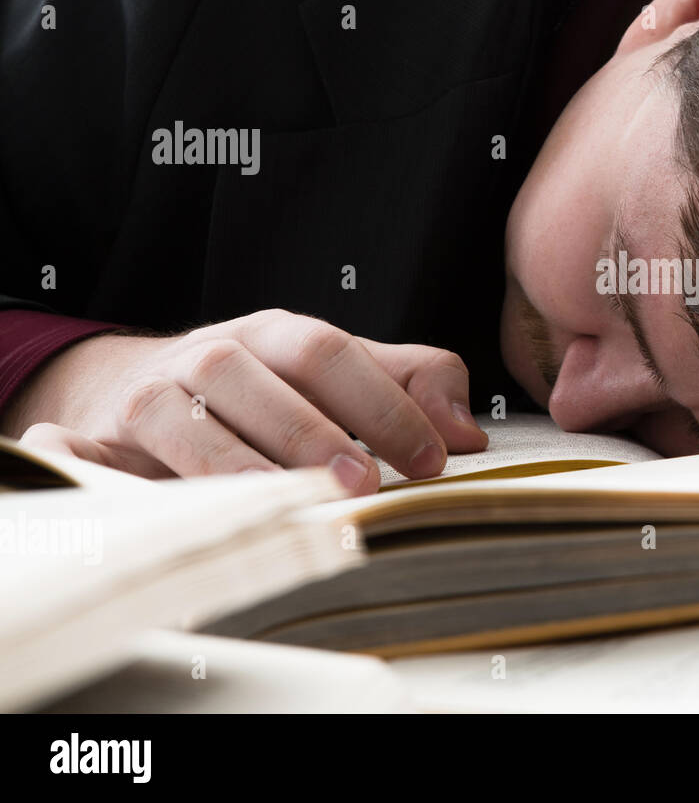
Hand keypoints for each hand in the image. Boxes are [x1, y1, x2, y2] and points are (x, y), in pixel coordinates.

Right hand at [0, 309, 488, 491]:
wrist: (139, 387)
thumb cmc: (264, 388)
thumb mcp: (339, 375)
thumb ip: (411, 386)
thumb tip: (470, 434)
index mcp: (278, 335)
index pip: (332, 355)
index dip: (383, 404)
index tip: (431, 458)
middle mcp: (215, 355)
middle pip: (258, 380)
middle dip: (312, 432)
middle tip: (363, 483)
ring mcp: (154, 395)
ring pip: (185, 417)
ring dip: (235, 460)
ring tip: (285, 499)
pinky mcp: (102, 439)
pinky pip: (92, 454)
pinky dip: (98, 468)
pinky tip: (138, 496)